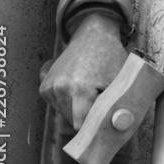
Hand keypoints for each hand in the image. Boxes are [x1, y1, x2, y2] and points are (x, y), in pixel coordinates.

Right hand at [39, 12, 127, 130]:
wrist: (92, 33)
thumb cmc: (110, 56)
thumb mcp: (119, 80)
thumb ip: (117, 106)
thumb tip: (119, 130)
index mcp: (79, 89)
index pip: (81, 127)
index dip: (93, 129)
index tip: (102, 127)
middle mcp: (60, 89)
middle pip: (73, 121)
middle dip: (87, 118)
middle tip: (99, 102)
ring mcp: (49, 87)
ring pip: (64, 114)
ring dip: (77, 109)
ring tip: (89, 90)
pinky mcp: (44, 86)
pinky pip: (56, 105)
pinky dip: (67, 101)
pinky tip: (77, 85)